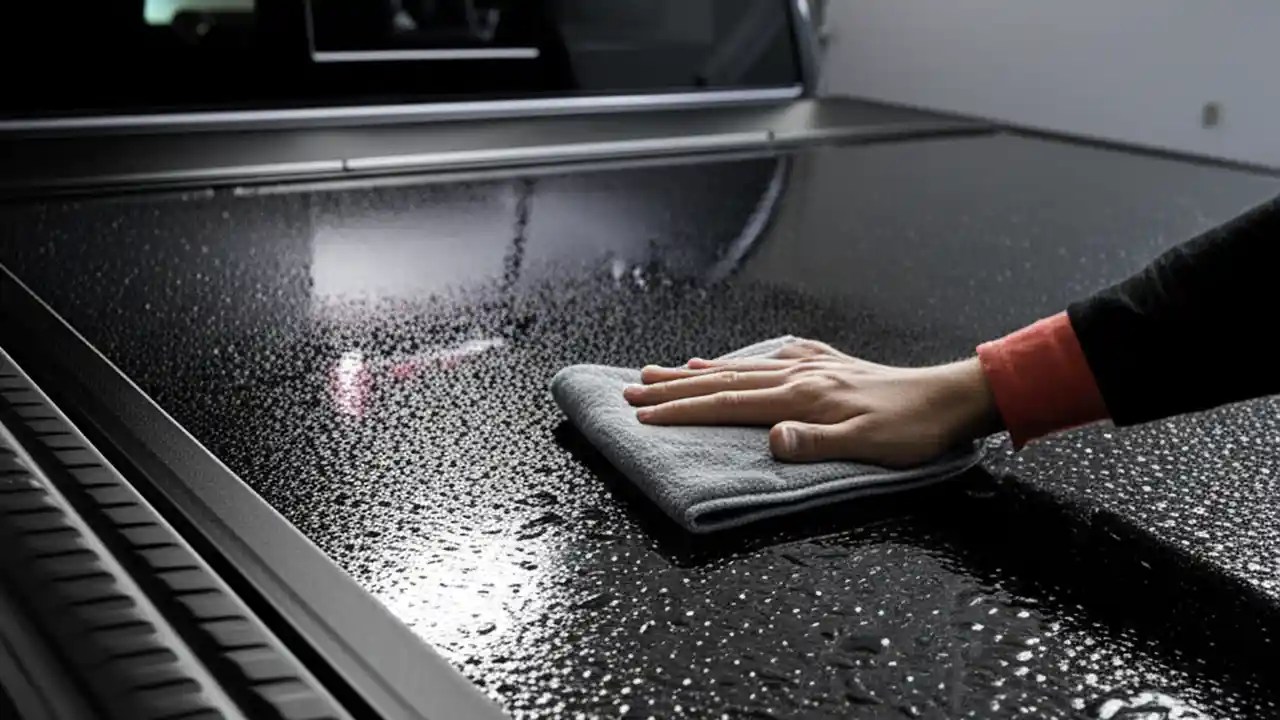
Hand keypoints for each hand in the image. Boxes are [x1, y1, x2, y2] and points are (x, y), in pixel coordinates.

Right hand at [623, 339, 1001, 467]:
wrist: (951, 397)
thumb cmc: (912, 430)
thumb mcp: (870, 446)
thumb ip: (818, 443)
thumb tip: (772, 441)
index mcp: (803, 397)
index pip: (728, 404)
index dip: (682, 410)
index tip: (643, 414)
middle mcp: (800, 375)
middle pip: (723, 380)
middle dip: (673, 387)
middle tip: (630, 389)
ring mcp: (812, 366)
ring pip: (741, 367)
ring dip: (696, 372)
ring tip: (661, 371)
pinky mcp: (826, 364)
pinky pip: (771, 358)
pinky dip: (740, 361)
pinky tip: (727, 361)